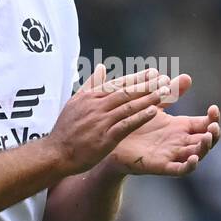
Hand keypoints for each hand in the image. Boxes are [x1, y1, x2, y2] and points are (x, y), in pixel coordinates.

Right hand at [49, 65, 167, 174]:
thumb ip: (91, 84)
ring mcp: (101, 121)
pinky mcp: (104, 138)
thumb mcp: (75, 102)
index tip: (153, 72)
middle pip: (126, 92)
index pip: (118, 84)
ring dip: (147, 99)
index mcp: (91, 96)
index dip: (137, 78)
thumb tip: (101, 67)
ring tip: (164, 93)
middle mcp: (97, 106)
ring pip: (128, 106)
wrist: (56, 153)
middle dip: (147, 85)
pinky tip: (153, 112)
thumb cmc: (66, 129)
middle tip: (165, 80)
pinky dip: (139, 117)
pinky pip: (125, 125)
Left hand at [110, 72, 220, 176]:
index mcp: (180, 126)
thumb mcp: (153, 104)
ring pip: (197, 155)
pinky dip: (189, 166)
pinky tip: (193, 159)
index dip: (213, 118)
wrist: (110, 138)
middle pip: (206, 140)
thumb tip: (187, 77)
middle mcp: (179, 141)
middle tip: (213, 125)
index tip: (213, 108)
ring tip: (206, 138)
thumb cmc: (132, 121)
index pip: (205, 124)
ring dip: (205, 148)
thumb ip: (170, 92)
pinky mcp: (161, 166)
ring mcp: (171, 154)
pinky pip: (179, 170)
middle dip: (214, 134)